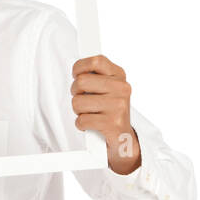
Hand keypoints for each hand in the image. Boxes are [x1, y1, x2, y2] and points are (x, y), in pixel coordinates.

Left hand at [71, 54, 139, 172]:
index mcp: (119, 76)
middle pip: (80, 82)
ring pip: (77, 102)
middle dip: (76, 93)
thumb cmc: (110, 111)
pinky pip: (81, 120)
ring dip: (78, 111)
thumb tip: (77, 72)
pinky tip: (91, 125)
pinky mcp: (112, 122)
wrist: (123, 138)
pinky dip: (81, 125)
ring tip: (89, 113)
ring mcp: (118, 105)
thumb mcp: (108, 88)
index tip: (77, 76)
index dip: (79, 68)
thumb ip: (95, 76)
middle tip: (83, 100)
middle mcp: (121, 88)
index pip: (95, 61)